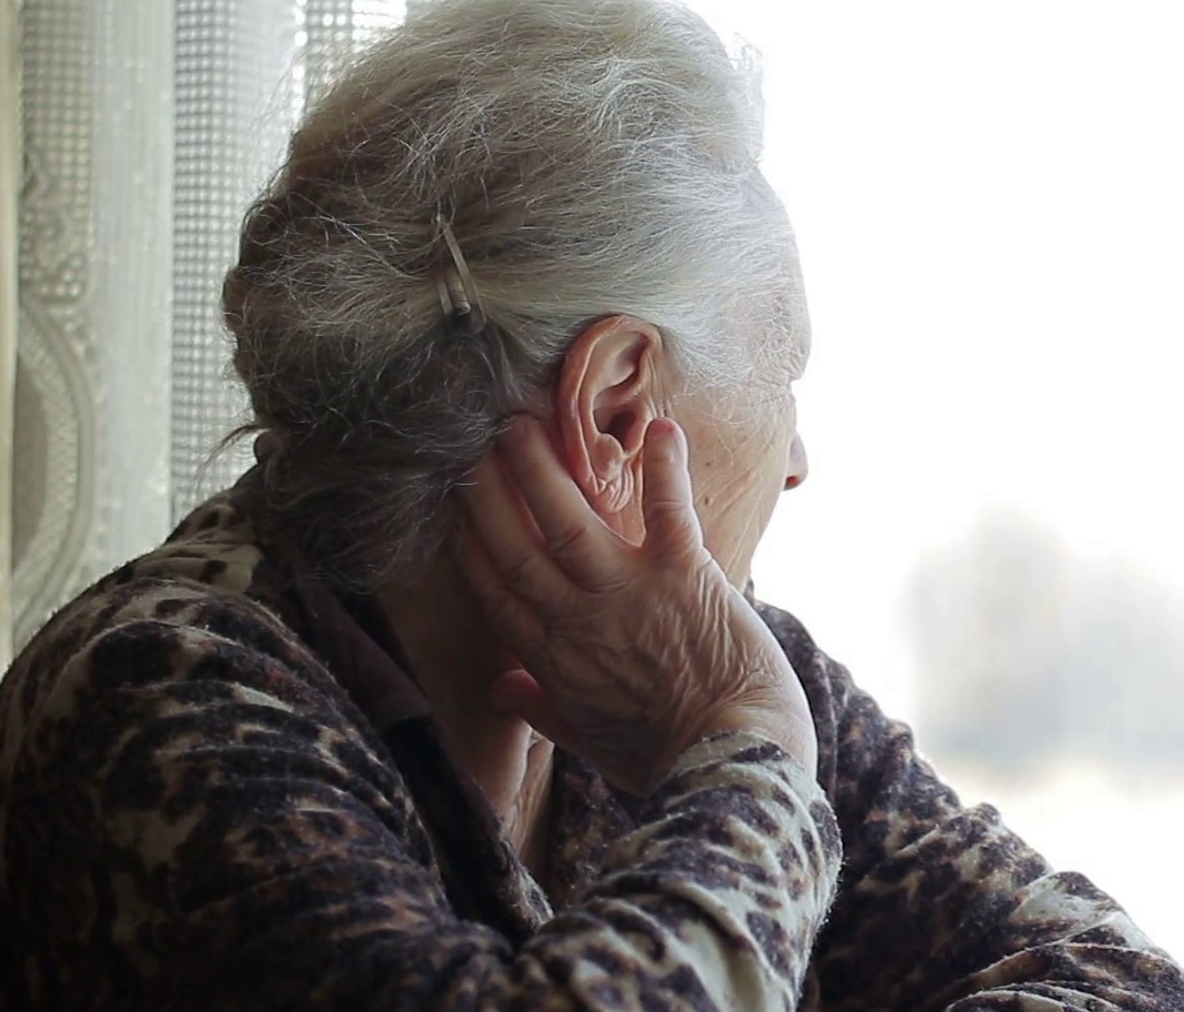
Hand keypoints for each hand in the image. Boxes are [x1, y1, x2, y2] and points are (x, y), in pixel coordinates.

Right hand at [457, 416, 816, 794]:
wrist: (732, 761)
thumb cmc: (665, 757)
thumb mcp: (589, 743)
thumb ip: (541, 710)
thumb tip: (500, 689)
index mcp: (552, 660)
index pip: (495, 591)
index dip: (469, 543)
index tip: (452, 504)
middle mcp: (578, 619)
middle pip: (516, 547)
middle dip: (487, 492)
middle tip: (471, 445)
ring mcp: (629, 593)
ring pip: (569, 520)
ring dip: (543, 469)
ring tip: (521, 423)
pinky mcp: (685, 574)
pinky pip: (668, 510)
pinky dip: (664, 468)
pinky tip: (659, 428)